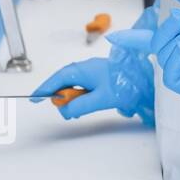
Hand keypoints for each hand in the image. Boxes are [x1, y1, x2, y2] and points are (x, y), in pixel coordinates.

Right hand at [31, 58, 147, 120]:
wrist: (145, 79)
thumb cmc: (125, 84)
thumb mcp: (100, 99)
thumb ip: (80, 105)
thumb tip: (64, 110)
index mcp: (83, 70)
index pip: (57, 79)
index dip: (44, 89)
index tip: (34, 98)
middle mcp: (86, 69)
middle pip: (64, 83)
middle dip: (63, 98)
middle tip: (67, 111)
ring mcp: (93, 73)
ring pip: (75, 87)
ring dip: (75, 99)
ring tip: (82, 109)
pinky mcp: (99, 78)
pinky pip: (84, 88)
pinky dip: (82, 97)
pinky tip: (89, 104)